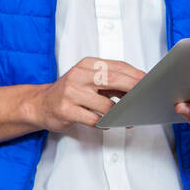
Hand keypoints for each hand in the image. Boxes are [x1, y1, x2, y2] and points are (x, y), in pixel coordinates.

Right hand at [29, 57, 144, 130]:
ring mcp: (71, 93)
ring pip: (105, 105)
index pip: (117, 66)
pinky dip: (104, 124)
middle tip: (146, 98)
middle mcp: (78, 75)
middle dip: (133, 89)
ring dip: (120, 114)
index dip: (135, 75)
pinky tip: (106, 124)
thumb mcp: (88, 80)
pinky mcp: (66, 110)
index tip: (149, 82)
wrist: (40, 104)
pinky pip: (93, 120)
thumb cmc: (70, 92)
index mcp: (87, 65)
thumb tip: (138, 87)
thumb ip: (110, 81)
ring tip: (127, 118)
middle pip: (112, 80)